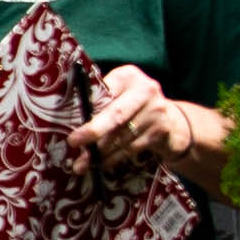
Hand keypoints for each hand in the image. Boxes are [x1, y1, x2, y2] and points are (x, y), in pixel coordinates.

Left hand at [72, 65, 213, 182]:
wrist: (173, 122)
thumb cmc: (133, 106)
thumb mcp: (119, 94)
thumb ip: (100, 100)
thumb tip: (67, 121)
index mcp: (128, 76)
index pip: (104, 92)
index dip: (87, 110)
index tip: (72, 127)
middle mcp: (145, 90)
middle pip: (116, 114)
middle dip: (93, 131)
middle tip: (74, 143)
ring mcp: (156, 111)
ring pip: (122, 136)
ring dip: (100, 152)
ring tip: (82, 164)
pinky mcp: (161, 131)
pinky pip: (131, 148)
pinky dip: (113, 158)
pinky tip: (101, 164)